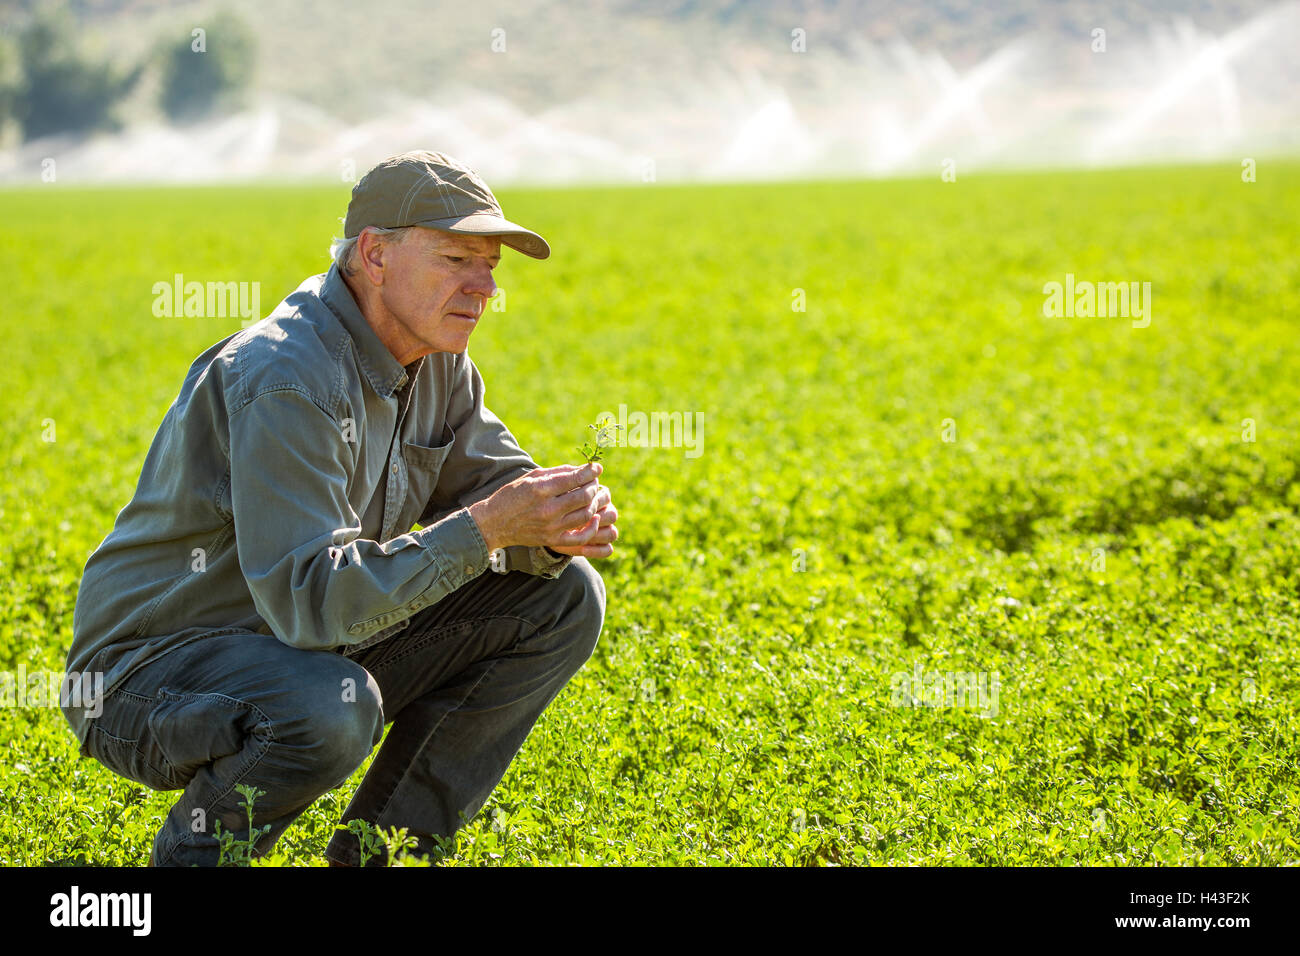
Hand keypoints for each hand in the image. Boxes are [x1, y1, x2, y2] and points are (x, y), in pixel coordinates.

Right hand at [468, 462, 618, 558]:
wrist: (493, 523)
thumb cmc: (512, 496)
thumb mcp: (530, 477)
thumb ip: (557, 473)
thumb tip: (581, 469)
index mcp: (540, 489)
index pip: (575, 478)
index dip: (591, 472)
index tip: (596, 468)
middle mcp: (547, 509)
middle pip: (584, 496)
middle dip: (594, 486)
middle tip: (594, 482)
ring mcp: (551, 527)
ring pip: (586, 514)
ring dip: (594, 503)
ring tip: (592, 496)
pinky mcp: (552, 540)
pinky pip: (581, 537)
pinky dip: (592, 527)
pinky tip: (594, 517)